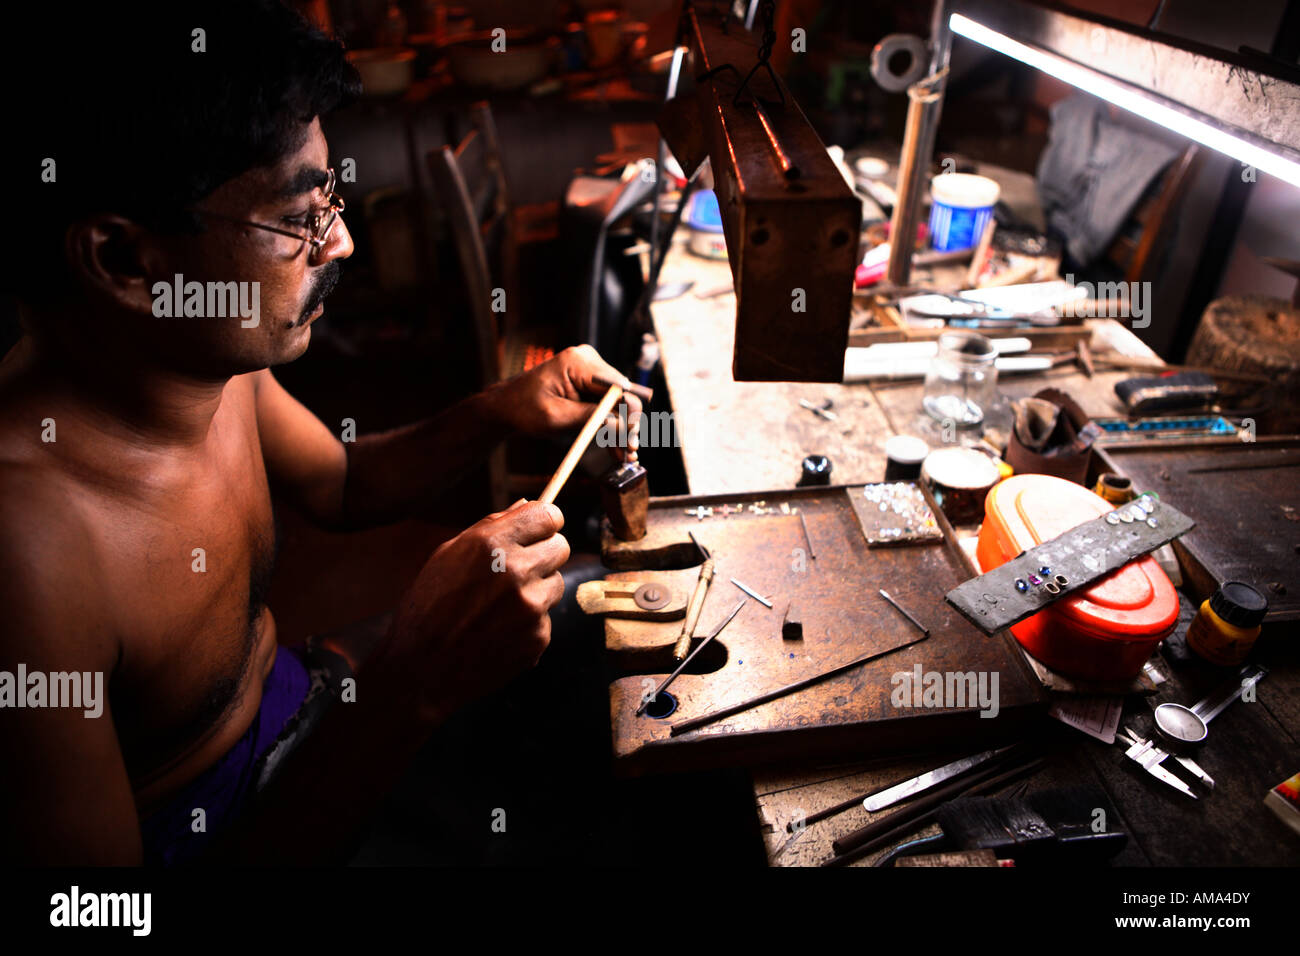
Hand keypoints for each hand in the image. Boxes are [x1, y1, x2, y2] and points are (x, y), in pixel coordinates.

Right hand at [381, 499, 570, 723]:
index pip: (549, 515)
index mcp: (491, 544)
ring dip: (537, 589)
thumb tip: (526, 504)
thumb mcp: (447, 555)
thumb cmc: (426, 609)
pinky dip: (529, 623)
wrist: (421, 671)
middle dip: (544, 554)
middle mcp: (516, 571)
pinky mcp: (539, 637)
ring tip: (501, 605)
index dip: (547, 521)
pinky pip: (546, 618)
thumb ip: (490, 528)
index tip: (542, 529)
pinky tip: (499, 630)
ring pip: (556, 584)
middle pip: (561, 548)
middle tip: (520, 569)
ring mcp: (531, 607)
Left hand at [485, 345, 642, 461]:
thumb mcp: (558, 418)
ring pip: (616, 402)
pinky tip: (614, 447)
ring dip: (620, 429)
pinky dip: (609, 424)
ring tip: (624, 455)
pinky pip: (605, 403)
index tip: (632, 438)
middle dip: (626, 425)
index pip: (619, 386)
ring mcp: (588, 370)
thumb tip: (624, 424)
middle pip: (621, 394)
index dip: (630, 413)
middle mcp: (587, 361)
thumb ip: (592, 418)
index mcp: (578, 363)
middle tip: (630, 452)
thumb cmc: (523, 410)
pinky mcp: (587, 382)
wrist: (505, 407)